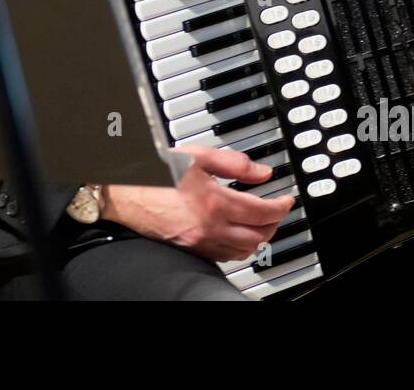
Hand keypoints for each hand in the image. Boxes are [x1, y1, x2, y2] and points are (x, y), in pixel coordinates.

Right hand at [100, 145, 294, 262]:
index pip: (262, 211)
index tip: (287, 199)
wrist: (127, 193)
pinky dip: (240, 247)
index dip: (281, 206)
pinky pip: (227, 256)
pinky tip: (238, 234)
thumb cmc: (156, 173)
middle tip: (277, 209)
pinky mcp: (193, 249)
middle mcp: (210, 227)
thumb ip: (234, 163)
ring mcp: (201, 242)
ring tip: (261, 222)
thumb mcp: (198, 157)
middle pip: (259, 235)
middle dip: (274, 223)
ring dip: (259, 237)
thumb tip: (261, 172)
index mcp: (215, 202)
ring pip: (245, 250)